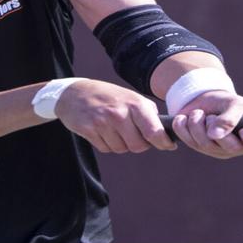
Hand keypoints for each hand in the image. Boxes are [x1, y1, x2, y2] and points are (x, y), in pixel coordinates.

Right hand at [56, 79, 175, 153]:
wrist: (74, 93)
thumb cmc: (108, 96)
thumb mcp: (130, 96)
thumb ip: (148, 113)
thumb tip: (165, 134)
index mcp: (134, 104)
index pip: (154, 131)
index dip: (163, 142)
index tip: (168, 146)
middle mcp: (119, 113)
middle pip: (138, 146)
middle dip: (137, 144)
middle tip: (132, 134)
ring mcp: (102, 122)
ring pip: (121, 149)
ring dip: (120, 143)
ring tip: (113, 128)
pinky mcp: (89, 130)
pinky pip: (106, 149)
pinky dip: (106, 144)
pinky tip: (102, 130)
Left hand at [171, 90, 242, 159]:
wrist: (205, 100)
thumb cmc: (227, 103)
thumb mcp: (233, 103)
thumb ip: (229, 118)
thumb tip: (215, 136)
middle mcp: (241, 147)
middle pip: (231, 147)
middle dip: (218, 126)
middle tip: (212, 116)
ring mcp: (220, 150)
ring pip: (206, 145)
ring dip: (197, 124)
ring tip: (198, 113)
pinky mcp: (201, 148)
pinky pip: (189, 141)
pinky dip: (183, 126)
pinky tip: (184, 118)